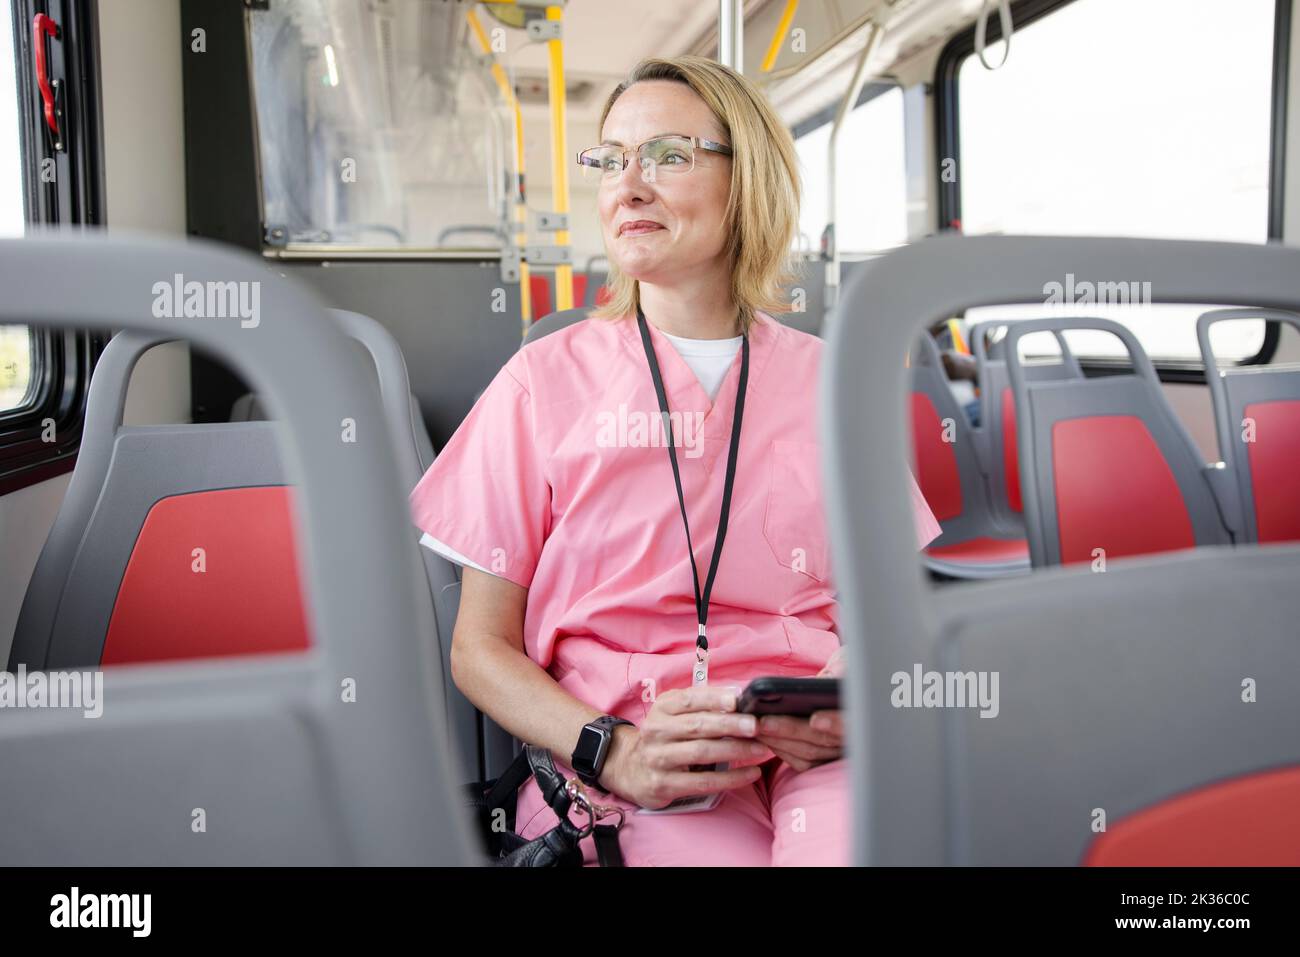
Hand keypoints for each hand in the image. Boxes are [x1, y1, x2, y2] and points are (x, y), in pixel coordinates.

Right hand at [600, 686, 769, 809]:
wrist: (629, 769)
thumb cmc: (664, 737)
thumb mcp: (672, 714)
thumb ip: (700, 705)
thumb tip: (737, 696)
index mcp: (662, 708)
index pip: (690, 699)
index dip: (715, 698)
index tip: (739, 699)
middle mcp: (657, 731)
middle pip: (698, 726)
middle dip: (731, 725)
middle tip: (756, 725)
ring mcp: (658, 759)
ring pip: (701, 753)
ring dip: (735, 750)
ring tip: (761, 748)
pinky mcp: (664, 784)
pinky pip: (702, 782)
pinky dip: (730, 778)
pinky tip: (751, 773)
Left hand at [754, 647, 845, 772]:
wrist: (846, 684)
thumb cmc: (846, 672)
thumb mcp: (848, 662)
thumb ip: (840, 669)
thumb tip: (823, 681)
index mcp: (861, 712)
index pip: (852, 723)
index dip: (834, 723)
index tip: (815, 719)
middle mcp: (852, 737)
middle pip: (822, 740)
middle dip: (791, 731)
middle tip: (764, 722)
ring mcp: (837, 751)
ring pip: (809, 753)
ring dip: (780, 741)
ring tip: (756, 726)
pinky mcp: (821, 758)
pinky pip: (802, 761)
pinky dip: (782, 750)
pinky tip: (764, 736)